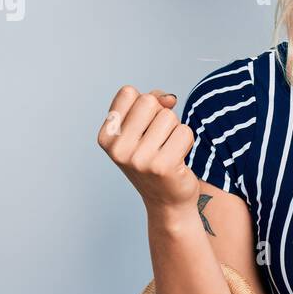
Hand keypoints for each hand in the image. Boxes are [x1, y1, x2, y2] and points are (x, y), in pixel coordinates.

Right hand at [98, 85, 197, 211]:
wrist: (167, 201)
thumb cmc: (155, 157)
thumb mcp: (143, 127)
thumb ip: (153, 102)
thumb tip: (170, 99)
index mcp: (106, 136)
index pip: (127, 92)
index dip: (144, 103)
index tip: (145, 126)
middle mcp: (118, 149)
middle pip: (149, 101)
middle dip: (161, 115)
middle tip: (159, 140)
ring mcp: (139, 159)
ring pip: (169, 116)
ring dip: (174, 130)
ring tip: (167, 150)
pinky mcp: (163, 166)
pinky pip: (185, 132)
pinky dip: (186, 141)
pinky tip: (177, 159)